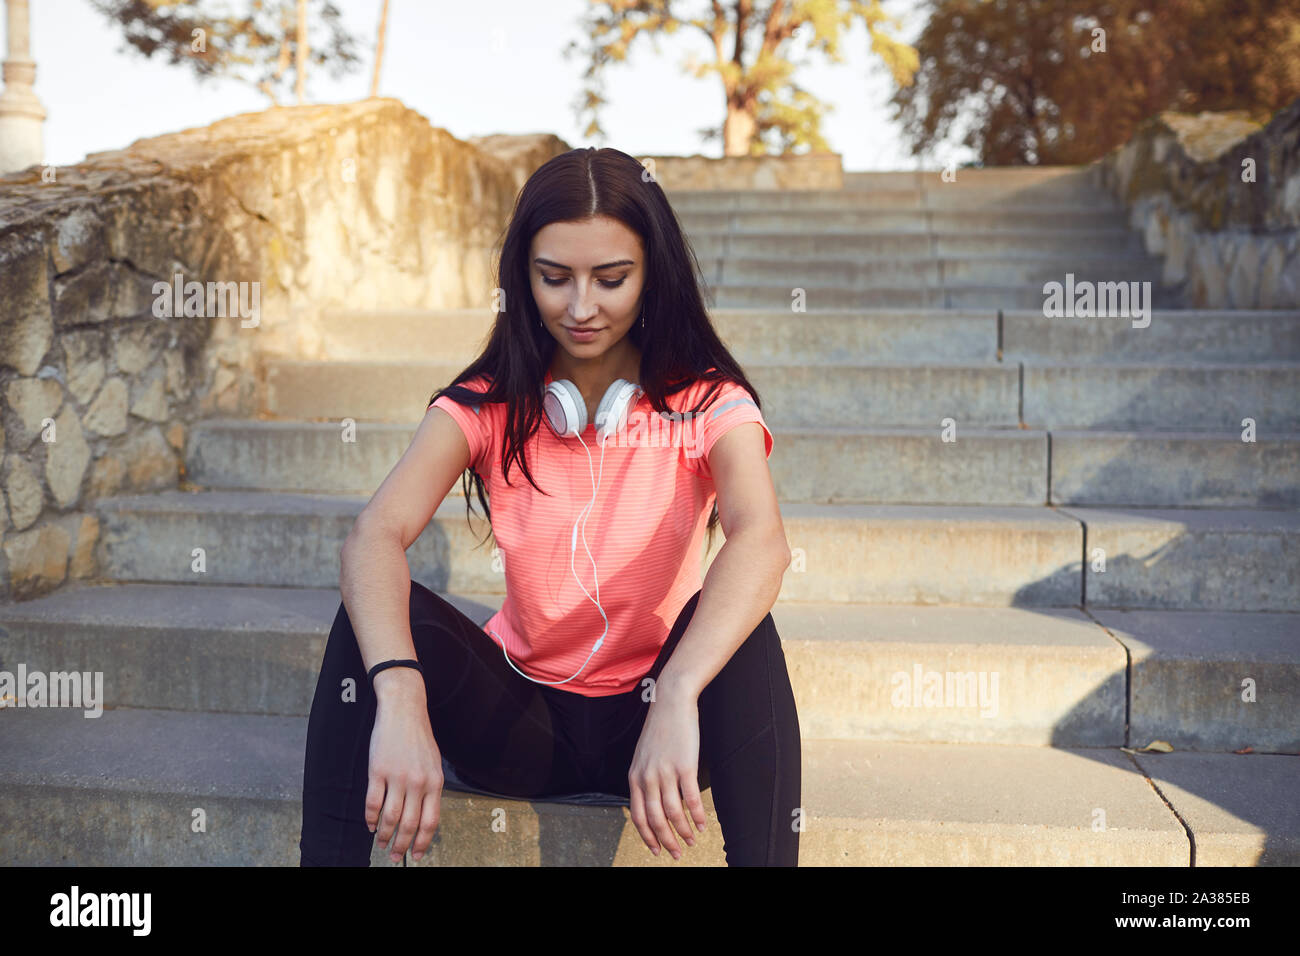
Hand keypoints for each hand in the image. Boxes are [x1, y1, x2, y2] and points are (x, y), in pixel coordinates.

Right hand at [366, 667, 443, 862]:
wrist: (403, 710)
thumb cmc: (418, 737)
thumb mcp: (434, 763)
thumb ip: (431, 789)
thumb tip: (426, 817)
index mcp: (435, 782)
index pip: (430, 822)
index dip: (423, 843)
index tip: (417, 856)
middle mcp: (418, 782)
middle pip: (409, 825)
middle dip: (402, 846)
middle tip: (394, 857)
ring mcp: (397, 776)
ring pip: (390, 817)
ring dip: (384, 835)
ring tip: (381, 843)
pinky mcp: (377, 770)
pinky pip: (373, 802)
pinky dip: (370, 818)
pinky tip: (370, 825)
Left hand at [627, 686, 707, 859]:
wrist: (671, 701)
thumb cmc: (661, 728)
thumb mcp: (643, 755)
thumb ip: (644, 778)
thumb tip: (651, 802)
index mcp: (635, 776)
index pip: (637, 816)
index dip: (647, 836)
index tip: (656, 850)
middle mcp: (647, 776)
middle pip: (655, 819)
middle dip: (666, 841)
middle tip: (676, 854)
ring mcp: (666, 771)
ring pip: (673, 812)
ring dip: (683, 831)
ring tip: (692, 840)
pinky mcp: (685, 766)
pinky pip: (691, 799)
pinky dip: (698, 815)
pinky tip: (703, 824)